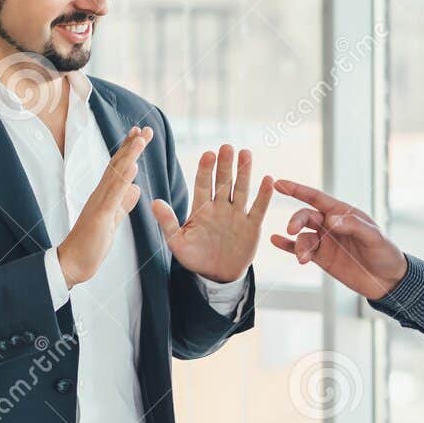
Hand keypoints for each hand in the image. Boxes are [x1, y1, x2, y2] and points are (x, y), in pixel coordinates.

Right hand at [57, 126, 151, 287]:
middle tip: (144, 128)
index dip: (129, 151)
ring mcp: (99, 203)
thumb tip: (136, 188)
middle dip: (131, 146)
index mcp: (105, 195)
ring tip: (141, 139)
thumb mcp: (113, 219)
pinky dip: (123, 179)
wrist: (74, 262)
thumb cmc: (91, 242)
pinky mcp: (100, 215)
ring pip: (115, 174)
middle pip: (117, 164)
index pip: (119, 168)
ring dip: (129, 155)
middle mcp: (100, 194)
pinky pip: (113, 194)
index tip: (140, 135)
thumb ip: (124, 203)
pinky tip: (132, 167)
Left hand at [151, 144, 274, 282]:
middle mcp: (220, 207)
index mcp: (201, 208)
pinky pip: (258, 208)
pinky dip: (264, 195)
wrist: (217, 275)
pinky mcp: (252, 225)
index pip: (203, 184)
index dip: (206, 170)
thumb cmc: (195, 257)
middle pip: (223, 182)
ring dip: (244, 172)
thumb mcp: (178, 242)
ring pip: (241, 189)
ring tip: (246, 154)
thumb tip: (154, 202)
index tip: (208, 154)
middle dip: (225, 165)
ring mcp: (237, 214)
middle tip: (227, 147)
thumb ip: (168, 222)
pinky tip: (268, 180)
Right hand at [269, 179, 407, 299]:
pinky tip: (274, 241)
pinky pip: (301, 250)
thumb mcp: (374, 237)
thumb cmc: (385, 253)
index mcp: (343, 213)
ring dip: (298, 245)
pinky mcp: (322, 258)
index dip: (297, 190)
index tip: (279, 183)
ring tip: (303, 259)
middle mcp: (331, 224)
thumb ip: (353, 226)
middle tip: (292, 230)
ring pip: (303, 238)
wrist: (387, 280)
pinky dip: (287, 246)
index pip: (317, 198)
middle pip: (306, 216)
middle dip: (296, 221)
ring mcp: (325, 241)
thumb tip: (330, 219)